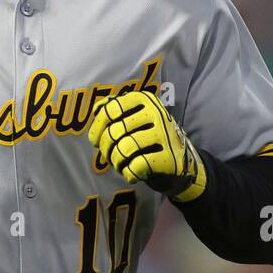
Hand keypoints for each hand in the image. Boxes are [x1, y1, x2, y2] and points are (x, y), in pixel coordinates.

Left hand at [88, 90, 206, 201]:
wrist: (176, 159)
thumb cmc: (145, 137)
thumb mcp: (132, 116)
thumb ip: (112, 109)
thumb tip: (96, 110)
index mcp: (143, 99)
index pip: (109, 110)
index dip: (96, 129)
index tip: (95, 142)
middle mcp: (156, 112)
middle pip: (114, 132)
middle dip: (106, 150)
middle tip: (110, 157)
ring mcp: (165, 134)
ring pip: (124, 149)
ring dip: (117, 163)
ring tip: (121, 165)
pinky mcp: (170, 157)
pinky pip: (138, 166)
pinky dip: (129, 173)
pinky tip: (133, 174)